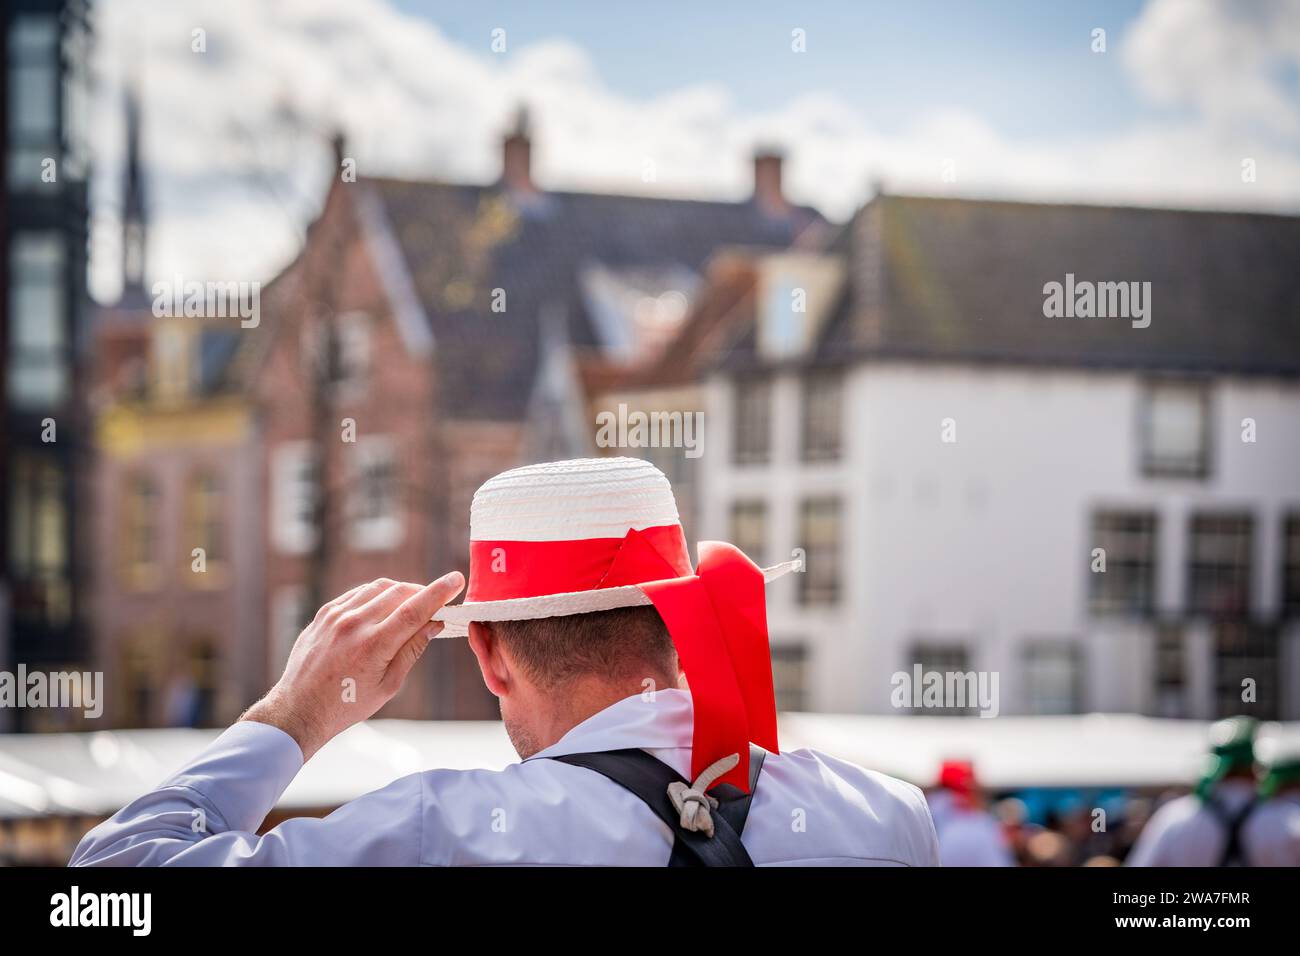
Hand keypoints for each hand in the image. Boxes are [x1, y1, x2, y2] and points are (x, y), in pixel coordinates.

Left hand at [242, 572, 464, 759]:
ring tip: (410, 607)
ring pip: (379, 587)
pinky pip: (358, 593)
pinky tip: (383, 609)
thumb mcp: (388, 685)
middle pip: (399, 592)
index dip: (439, 592)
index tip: (456, 579)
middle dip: (423, 592)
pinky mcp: (324, 613)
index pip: (414, 609)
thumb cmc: (348, 703)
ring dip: (400, 591)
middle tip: (435, 603)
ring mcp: (336, 615)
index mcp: (373, 645)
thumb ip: (412, 649)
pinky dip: (377, 595)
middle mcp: (353, 624)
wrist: (299, 708)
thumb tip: (435, 623)